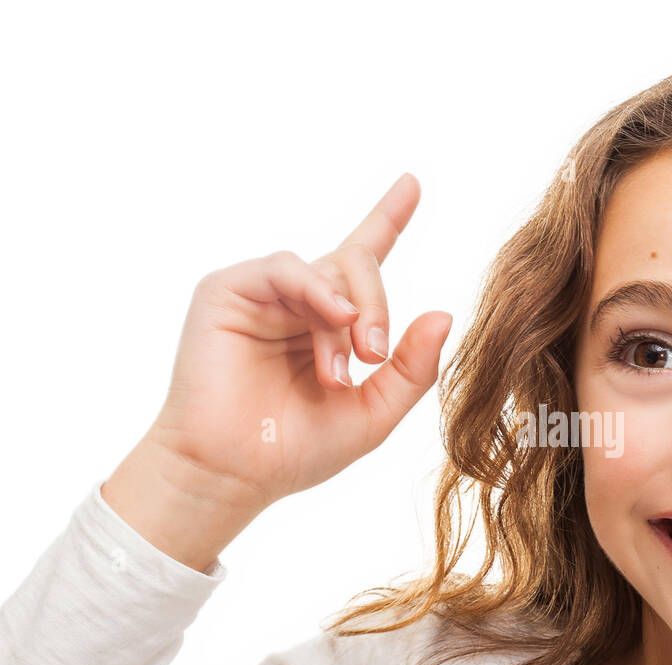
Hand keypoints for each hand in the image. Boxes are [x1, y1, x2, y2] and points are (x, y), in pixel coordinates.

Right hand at [103, 173, 451, 570]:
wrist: (233, 473)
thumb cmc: (296, 449)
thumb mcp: (374, 413)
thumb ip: (413, 368)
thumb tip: (443, 314)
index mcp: (329, 325)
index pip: (363, 259)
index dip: (388, 219)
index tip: (412, 184)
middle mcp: (298, 302)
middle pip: (358, 265)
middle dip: (378, 308)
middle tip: (374, 355)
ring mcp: (263, 294)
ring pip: (330, 268)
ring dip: (349, 316)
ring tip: (342, 368)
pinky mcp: (228, 291)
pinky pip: (286, 267)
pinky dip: (317, 291)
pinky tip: (334, 322)